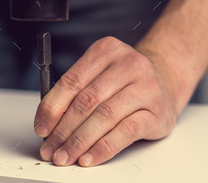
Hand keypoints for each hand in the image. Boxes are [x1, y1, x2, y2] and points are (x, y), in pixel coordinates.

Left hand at [33, 37, 178, 166]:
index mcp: (107, 49)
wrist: (166, 82)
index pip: (72, 80)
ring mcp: (146, 87)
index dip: (52, 107)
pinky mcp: (156, 112)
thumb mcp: (100, 74)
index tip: (41, 127)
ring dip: (80, 141)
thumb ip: (75, 91)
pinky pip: (125, 132)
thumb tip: (47, 122)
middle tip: (51, 148)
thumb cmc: (125, 80)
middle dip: (64, 129)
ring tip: (66, 155)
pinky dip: (103, 148)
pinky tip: (89, 157)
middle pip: (87, 100)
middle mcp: (128, 64)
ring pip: (105, 116)